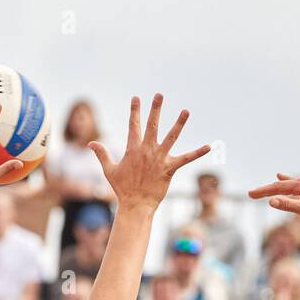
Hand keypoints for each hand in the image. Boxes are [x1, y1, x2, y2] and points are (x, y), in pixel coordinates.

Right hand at [88, 94, 209, 209]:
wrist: (135, 205)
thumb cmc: (122, 189)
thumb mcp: (109, 170)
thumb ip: (102, 154)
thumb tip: (90, 143)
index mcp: (133, 149)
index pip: (133, 125)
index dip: (135, 111)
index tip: (137, 98)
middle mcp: (147, 150)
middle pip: (152, 125)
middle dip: (155, 109)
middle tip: (159, 94)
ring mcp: (159, 158)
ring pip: (171, 137)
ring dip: (179, 123)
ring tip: (186, 111)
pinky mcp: (169, 168)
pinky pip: (186, 158)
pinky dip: (197, 153)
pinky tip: (209, 146)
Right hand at [249, 173, 299, 229]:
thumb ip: (288, 205)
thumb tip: (271, 201)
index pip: (278, 187)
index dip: (263, 191)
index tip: (250, 194)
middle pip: (282, 184)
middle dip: (267, 189)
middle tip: (252, 194)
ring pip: (289, 184)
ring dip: (277, 185)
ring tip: (266, 186)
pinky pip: (296, 185)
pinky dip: (288, 184)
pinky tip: (284, 177)